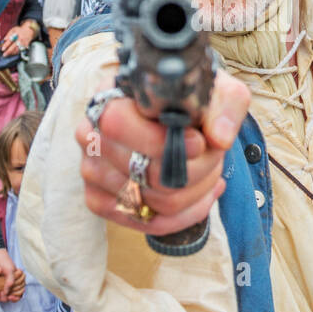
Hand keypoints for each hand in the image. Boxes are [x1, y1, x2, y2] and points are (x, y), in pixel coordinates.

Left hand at [0, 266, 25, 301]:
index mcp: (19, 277)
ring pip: (7, 296)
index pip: (20, 291)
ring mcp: (7, 283)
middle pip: (13, 295)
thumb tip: (7, 293)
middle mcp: (14, 280)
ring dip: (1, 298)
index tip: (6, 296)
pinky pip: (1, 294)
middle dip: (5, 297)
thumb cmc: (2, 260)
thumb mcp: (8, 270)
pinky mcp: (0, 285)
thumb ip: (10, 282)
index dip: (14, 295)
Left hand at [1, 22, 35, 56]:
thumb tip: (4, 39)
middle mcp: (20, 40)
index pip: (10, 40)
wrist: (29, 31)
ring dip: (12, 53)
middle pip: (14, 47)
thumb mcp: (14, 29)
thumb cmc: (20, 30)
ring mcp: (23, 44)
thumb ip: (8, 34)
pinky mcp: (25, 47)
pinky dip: (15, 53)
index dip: (6, 45)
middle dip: (8, 51)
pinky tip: (12, 53)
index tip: (2, 49)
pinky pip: (20, 51)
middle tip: (4, 55)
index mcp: (17, 35)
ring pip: (17, 50)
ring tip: (7, 54)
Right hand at [76, 69, 250, 237]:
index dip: (163, 142)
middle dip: (197, 169)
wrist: (175, 113)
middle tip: (214, 155)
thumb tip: (218, 140)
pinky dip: (187, 213)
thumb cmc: (189, 100)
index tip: (199, 142)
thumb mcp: (214, 89)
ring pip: (156, 201)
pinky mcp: (99, 201)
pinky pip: (149, 222)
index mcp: (108, 100)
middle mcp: (90, 136)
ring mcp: (91, 171)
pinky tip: (203, 192)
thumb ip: (222, 105)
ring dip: (197, 190)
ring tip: (210, 169)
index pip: (119, 125)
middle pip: (147, 173)